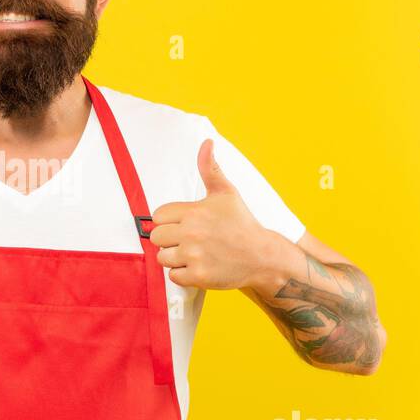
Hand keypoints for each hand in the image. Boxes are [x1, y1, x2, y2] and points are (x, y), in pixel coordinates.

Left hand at [148, 139, 274, 290]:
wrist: (263, 256)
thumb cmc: (241, 223)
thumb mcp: (226, 193)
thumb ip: (210, 168)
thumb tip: (206, 143)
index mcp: (194, 211)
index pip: (158, 216)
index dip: (169, 220)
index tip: (185, 224)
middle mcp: (191, 233)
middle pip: (156, 237)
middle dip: (169, 239)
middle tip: (190, 240)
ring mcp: (194, 255)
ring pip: (162, 257)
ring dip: (175, 258)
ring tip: (195, 253)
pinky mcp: (198, 276)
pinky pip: (173, 276)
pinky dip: (184, 274)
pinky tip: (200, 266)